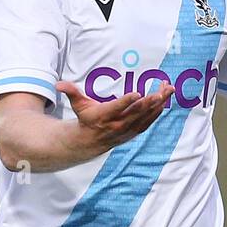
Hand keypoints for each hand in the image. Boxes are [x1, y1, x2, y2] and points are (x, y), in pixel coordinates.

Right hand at [57, 80, 174, 158]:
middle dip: (149, 102)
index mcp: (103, 117)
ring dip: (158, 104)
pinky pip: (148, 122)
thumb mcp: (77, 105)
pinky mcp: (134, 131)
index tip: (137, 94)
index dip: (127, 102)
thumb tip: (58, 84)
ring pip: (146, 117)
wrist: (90, 142)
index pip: (116, 109)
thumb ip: (71, 92)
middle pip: (136, 113)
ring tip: (169, 90)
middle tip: (161, 91)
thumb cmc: (85, 118)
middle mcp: (117, 125)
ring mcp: (127, 130)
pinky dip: (158, 111)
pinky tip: (165, 100)